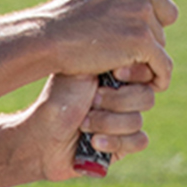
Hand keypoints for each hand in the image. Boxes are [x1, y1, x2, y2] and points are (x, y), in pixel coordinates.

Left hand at [20, 68, 155, 181]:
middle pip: (146, 97)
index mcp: (118, 77)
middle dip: (116, 101)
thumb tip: (139, 42)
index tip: (114, 73)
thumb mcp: (82, 72)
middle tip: (92, 102)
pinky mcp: (123, 145)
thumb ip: (112, 59)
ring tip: (82, 124)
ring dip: (107, 123)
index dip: (135, 74)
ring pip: (138, 121)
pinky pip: (139, 142)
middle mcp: (125, 99)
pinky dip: (115, 142)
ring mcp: (125, 122)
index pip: (146, 72)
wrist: (40, 138)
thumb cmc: (58, 102)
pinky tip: (94, 142)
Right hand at [33, 0, 181, 92]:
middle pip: (168, 10)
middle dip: (152, 26)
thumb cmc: (68, 13)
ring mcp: (140, 11)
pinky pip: (163, 64)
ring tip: (115, 54)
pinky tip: (152, 81)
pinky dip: (158, 76)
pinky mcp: (140, 40)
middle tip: (122, 35)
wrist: (46, 40)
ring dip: (144, 51)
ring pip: (162, 39)